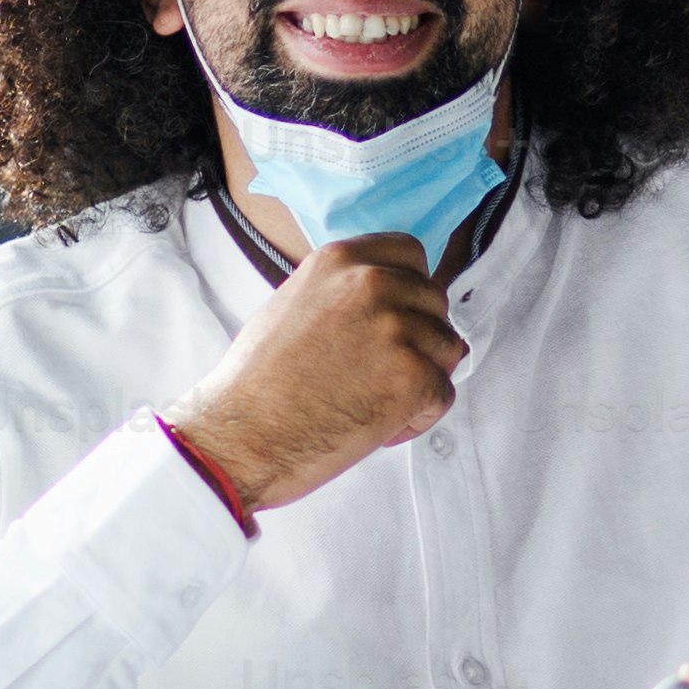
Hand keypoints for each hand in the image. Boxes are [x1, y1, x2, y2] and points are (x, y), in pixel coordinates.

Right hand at [164, 233, 464, 510]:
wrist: (240, 434)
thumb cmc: (256, 382)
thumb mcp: (294, 303)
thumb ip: (342, 291)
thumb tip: (388, 301)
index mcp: (341, 260)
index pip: (411, 254)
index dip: (409, 290)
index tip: (396, 317)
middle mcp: (373, 283)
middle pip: (434, 302)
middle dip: (418, 337)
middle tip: (380, 372)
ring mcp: (397, 327)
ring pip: (447, 348)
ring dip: (423, 376)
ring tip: (376, 400)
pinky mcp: (414, 376)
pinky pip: (444, 393)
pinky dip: (419, 416)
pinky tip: (380, 425)